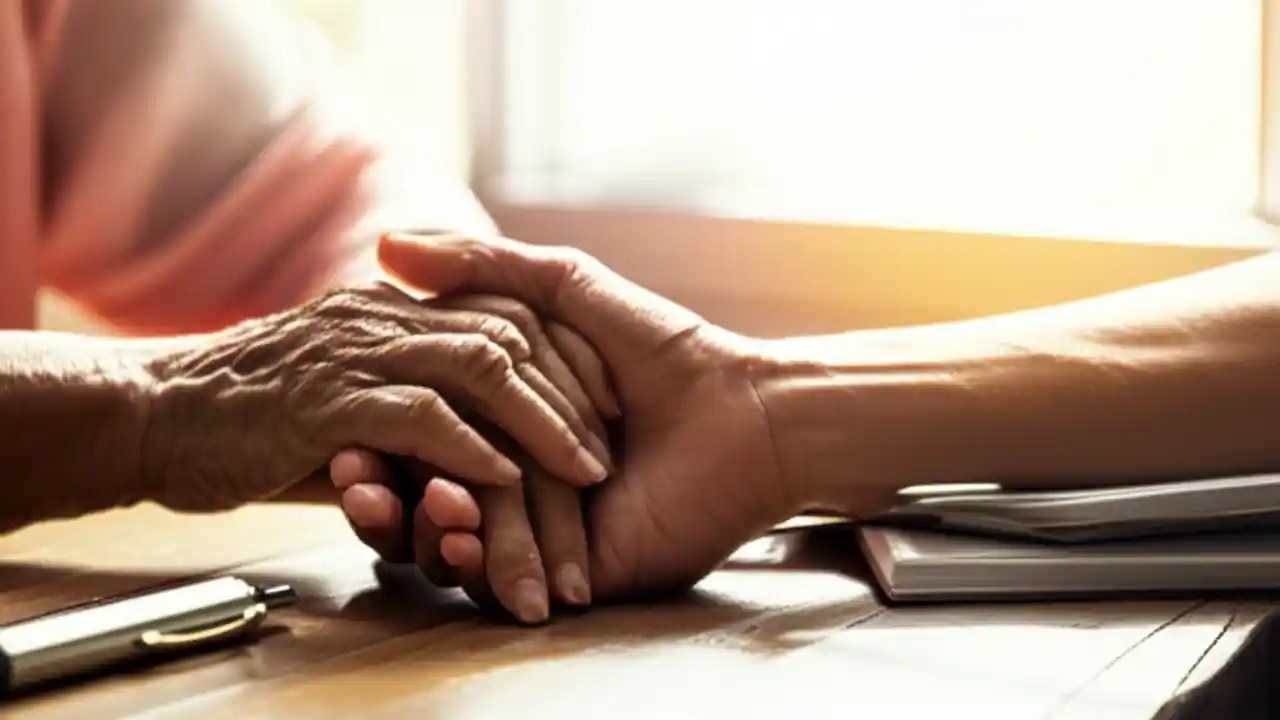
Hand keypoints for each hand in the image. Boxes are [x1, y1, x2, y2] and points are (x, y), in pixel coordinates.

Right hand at [143, 282, 608, 510]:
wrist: (151, 414)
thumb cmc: (248, 414)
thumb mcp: (342, 398)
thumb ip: (405, 408)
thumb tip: (474, 447)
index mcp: (395, 310)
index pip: (506, 314)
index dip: (563, 358)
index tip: (603, 407)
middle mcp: (386, 317)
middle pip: (510, 334)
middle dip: (570, 391)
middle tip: (608, 446)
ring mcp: (357, 351)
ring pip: (480, 367)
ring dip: (540, 421)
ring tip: (583, 469)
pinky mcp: (327, 397)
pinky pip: (419, 414)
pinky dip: (470, 445)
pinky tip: (504, 477)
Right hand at [347, 233, 805, 599]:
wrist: (745, 416)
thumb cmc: (663, 350)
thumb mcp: (565, 289)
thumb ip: (484, 269)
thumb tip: (387, 242)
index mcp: (506, 415)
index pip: (421, 427)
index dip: (374, 429)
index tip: (328, 423)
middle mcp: (517, 470)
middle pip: (426, 488)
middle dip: (381, 489)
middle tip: (344, 481)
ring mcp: (542, 524)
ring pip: (453, 534)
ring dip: (412, 524)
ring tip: (378, 507)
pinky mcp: (568, 568)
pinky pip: (501, 573)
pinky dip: (466, 554)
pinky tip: (448, 532)